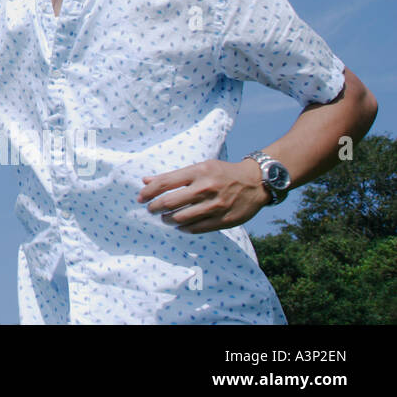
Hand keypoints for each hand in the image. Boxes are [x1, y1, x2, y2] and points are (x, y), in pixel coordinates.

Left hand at [137, 158, 270, 232]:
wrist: (256, 182)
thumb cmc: (221, 173)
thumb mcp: (199, 167)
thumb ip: (173, 176)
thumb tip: (145, 181)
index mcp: (198, 172)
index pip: (165, 183)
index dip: (148, 192)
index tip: (140, 198)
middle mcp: (206, 188)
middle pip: (170, 202)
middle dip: (155, 208)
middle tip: (151, 210)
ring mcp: (216, 206)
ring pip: (181, 218)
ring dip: (168, 220)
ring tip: (166, 218)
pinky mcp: (225, 220)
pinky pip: (197, 229)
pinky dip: (184, 229)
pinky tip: (180, 226)